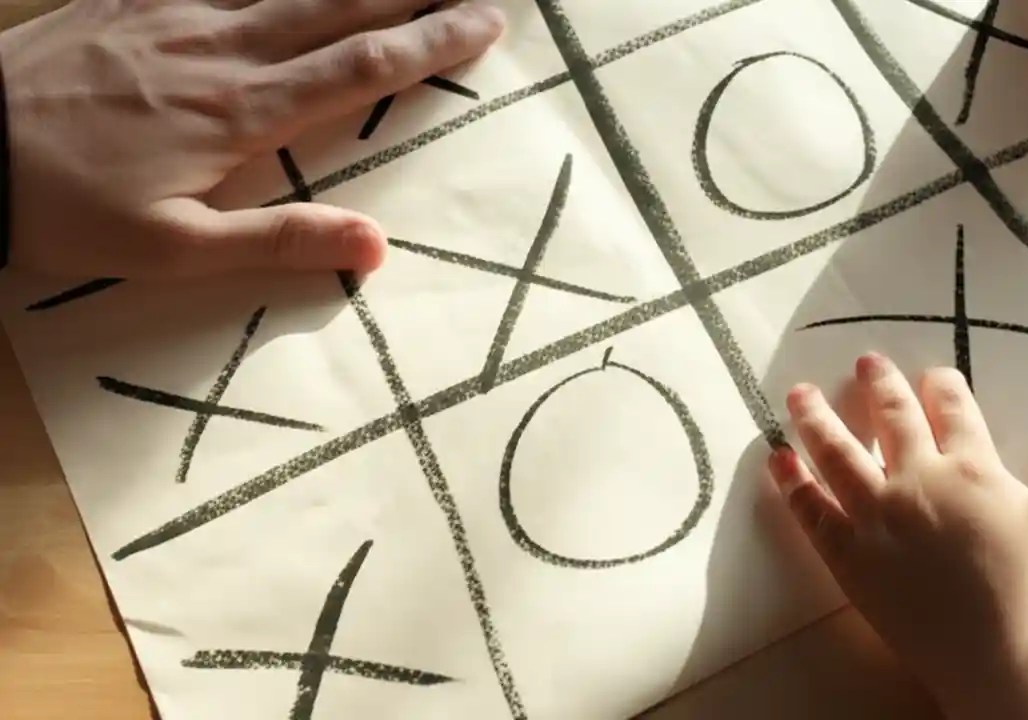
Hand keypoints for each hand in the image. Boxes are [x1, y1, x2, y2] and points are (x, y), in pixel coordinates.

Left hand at [0, 0, 503, 277]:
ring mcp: (176, 11)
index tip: (485, 24)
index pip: (359, 67)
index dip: (429, 42)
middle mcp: (223, 47)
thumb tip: (374, 246)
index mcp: (241, 113)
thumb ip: (278, 242)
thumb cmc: (64, 209)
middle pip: (339, 5)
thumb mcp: (172, 251)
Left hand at [770, 353, 1027, 719]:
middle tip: (865, 361)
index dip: (942, 386)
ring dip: (816, 418)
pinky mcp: (849, 556)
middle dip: (878, 384)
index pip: (952, 410)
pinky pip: (811, 510)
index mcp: (972, 468)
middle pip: (891, 418)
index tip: (932, 375)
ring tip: (798, 394)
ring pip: (835, 453)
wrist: (1006, 662)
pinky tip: (777, 460)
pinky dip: (792, 482)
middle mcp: (916, 482)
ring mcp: (876, 518)